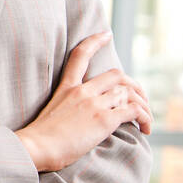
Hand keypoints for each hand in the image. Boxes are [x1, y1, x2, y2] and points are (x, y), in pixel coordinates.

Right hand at [16, 30, 152, 171]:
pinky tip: (146, 129)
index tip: (107, 35)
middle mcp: (82, 91)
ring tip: (146, 120)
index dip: (95, 42)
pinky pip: (134, 111)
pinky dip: (145, 118)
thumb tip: (80, 119)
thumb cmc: (38, 139)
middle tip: (140, 99)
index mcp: (66, 88)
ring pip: (129, 93)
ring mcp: (93, 104)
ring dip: (143, 106)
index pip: (80, 56)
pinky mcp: (104, 119)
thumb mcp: (51, 113)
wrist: (36, 148)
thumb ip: (68, 108)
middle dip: (134, 86)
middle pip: (116, 75)